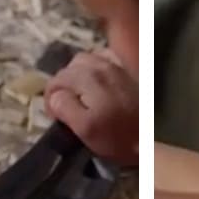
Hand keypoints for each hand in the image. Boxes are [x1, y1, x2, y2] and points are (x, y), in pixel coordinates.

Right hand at [46, 50, 138, 164]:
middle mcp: (101, 66)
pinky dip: (95, 67)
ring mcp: (116, 66)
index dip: (50, 97)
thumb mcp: (85, 129)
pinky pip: (103, 58)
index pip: (57, 80)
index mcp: (88, 79)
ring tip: (78, 94)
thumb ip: (64, 108)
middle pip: (69, 68)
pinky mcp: (127, 70)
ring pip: (85, 60)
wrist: (148, 139)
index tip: (54, 114)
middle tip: (64, 106)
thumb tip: (55, 96)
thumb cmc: (116, 137)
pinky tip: (96, 82)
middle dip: (62, 86)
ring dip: (76, 75)